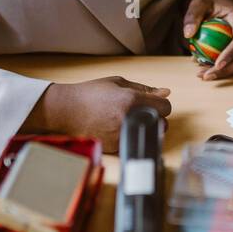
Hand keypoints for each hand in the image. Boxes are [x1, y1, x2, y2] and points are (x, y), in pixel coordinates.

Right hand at [24, 77, 171, 152]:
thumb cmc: (91, 93)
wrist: (66, 110)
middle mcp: (129, 118)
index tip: (153, 104)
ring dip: (145, 129)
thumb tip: (166, 92)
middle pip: (161, 124)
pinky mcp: (114, 147)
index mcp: (131, 100)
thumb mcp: (118, 83)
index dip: (161, 105)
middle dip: (155, 118)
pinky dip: (132, 138)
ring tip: (129, 121)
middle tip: (140, 112)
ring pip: (149, 136)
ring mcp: (121, 134)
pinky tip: (119, 130)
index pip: (165, 107)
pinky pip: (135, 143)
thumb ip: (144, 89)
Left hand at [182, 0, 232, 80]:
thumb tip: (188, 34)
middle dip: (226, 70)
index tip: (217, 64)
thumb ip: (193, 15)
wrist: (222, 6)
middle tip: (206, 76)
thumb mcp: (200, 4)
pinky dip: (222, 70)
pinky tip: (205, 70)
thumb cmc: (211, 4)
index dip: (232, 53)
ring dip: (223, 73)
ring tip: (202, 75)